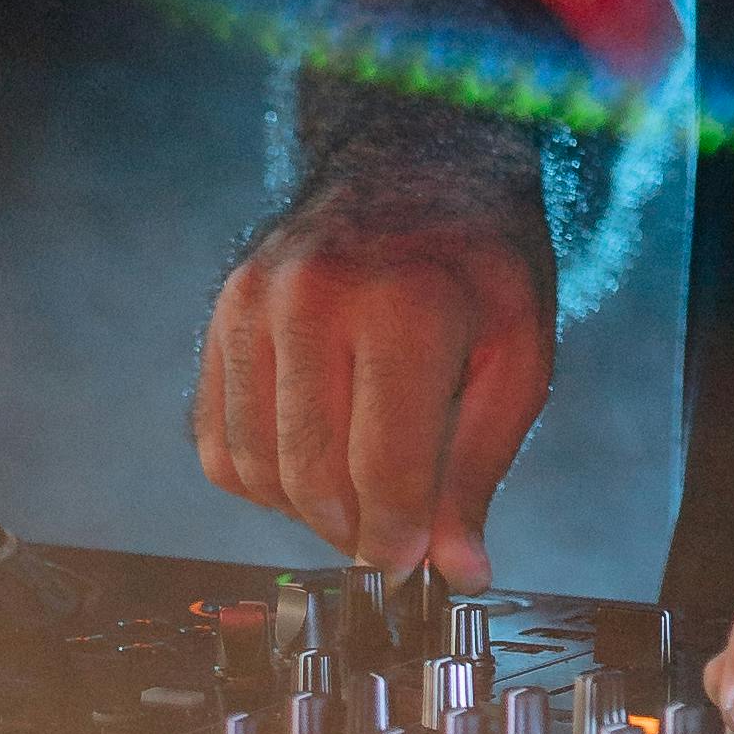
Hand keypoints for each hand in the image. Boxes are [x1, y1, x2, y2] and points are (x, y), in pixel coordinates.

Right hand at [193, 185, 556, 586]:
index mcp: (406, 306)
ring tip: (358, 491)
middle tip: (392, 539)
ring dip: (306, 509)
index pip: (384, 469)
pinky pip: (218, 441)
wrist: (412, 163)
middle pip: (312, 478)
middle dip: (355, 532)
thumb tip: (456, 570)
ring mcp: (255, 302)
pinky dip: (260, 476)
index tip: (413, 569)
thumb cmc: (477, 264)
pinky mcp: (222, 314)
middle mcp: (315, 297)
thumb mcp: (516, 357)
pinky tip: (311, 458)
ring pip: (257, 467)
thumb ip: (480, 466)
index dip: (399, 541)